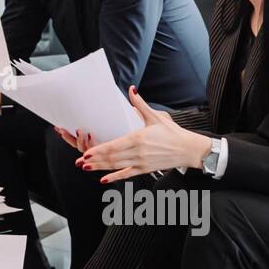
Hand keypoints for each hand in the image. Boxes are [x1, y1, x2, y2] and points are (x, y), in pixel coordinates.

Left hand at [72, 87, 211, 182]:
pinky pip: (127, 174)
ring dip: (100, 168)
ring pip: (116, 166)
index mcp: (138, 138)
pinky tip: (103, 179)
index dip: (98, 150)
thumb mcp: (155, 116)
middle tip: (80, 162)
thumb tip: (131, 90)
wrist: (188, 149)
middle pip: (112, 158)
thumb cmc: (173, 132)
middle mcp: (138, 152)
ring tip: (86, 168)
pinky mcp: (145, 169)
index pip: (114, 146)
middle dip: (94, 160)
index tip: (86, 153)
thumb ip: (140, 104)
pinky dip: (115, 177)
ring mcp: (141, 162)